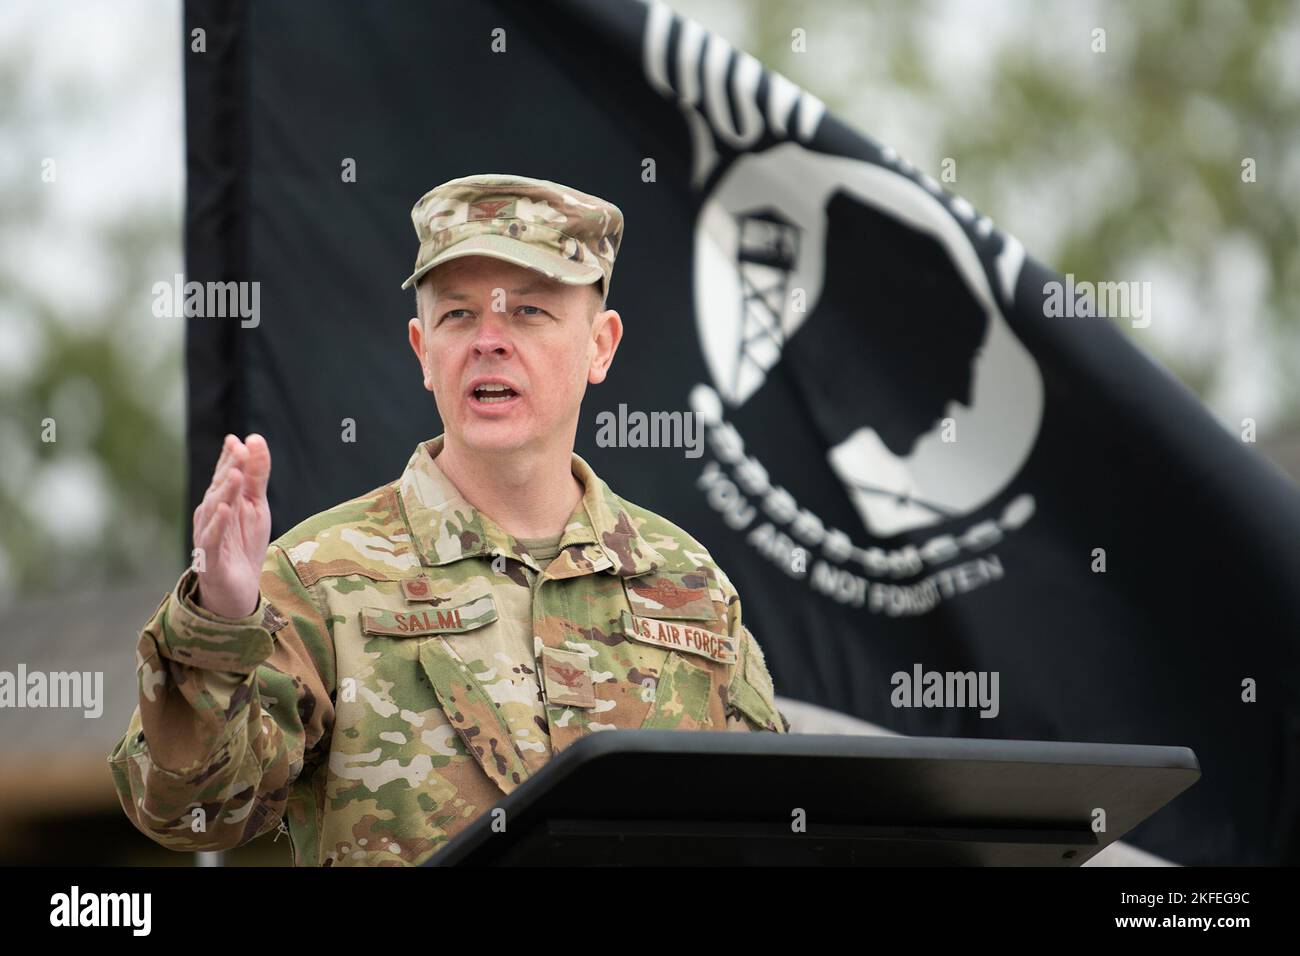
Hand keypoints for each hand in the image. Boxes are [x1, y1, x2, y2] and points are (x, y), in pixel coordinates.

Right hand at [192, 434, 271, 618]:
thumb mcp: (256, 506)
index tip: (237, 440)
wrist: (237, 590)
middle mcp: (210, 515)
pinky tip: (224, 510)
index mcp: (221, 501)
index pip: (224, 475)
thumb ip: (257, 475)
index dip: (230, 458)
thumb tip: (254, 439)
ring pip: (213, 511)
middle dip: (229, 469)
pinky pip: (211, 538)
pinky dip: (217, 524)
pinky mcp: (210, 558)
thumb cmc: (243, 544)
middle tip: (239, 450)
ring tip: (236, 475)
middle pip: (218, 489)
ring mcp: (208, 536)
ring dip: (224, 492)